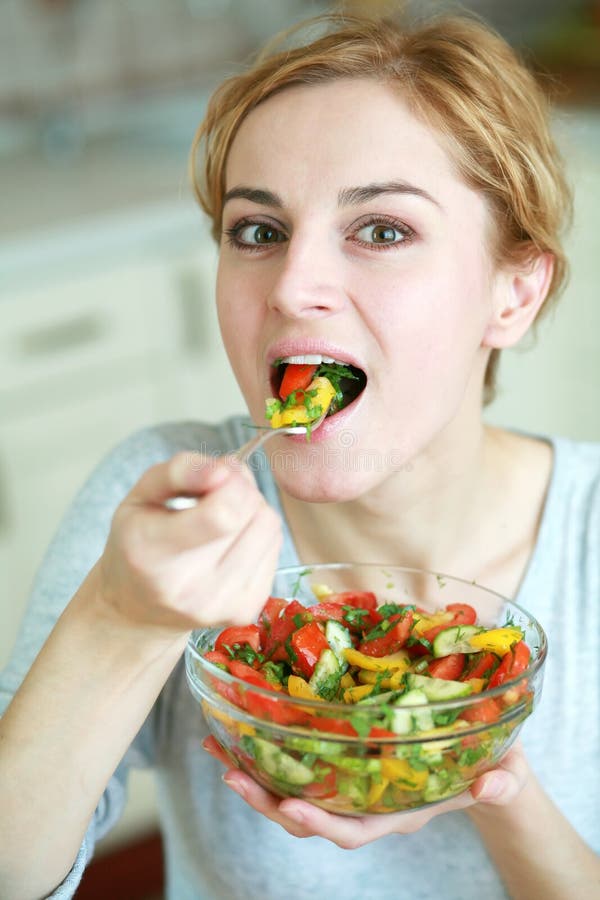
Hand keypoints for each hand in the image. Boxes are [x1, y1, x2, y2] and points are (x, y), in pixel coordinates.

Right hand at [95, 452, 281, 633]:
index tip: (215, 475)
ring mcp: (220, 604)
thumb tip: (224, 469)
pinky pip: (275, 547)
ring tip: (222, 518)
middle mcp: (189, 588)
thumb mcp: (141, 495)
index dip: (229, 481)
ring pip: (270, 527)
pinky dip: (258, 534)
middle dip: (240, 490)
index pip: (222, 514)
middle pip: (252, 514)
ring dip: (252, 511)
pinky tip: (231, 542)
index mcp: (152, 553)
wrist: (139, 608)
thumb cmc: (139, 544)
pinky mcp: (245, 611)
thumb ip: (179, 471)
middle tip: (215, 496)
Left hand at [203, 736, 528, 847]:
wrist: (487, 766)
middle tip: (231, 774)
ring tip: (220, 750)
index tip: (288, 806)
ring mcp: (355, 785)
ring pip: (297, 792)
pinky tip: (246, 731)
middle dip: (268, 799)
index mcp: (400, 810)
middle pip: (310, 815)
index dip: (320, 822)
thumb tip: (494, 784)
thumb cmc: (495, 769)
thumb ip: (502, 783)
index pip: (353, 828)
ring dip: (257, 775)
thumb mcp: (505, 774)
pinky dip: (271, 752)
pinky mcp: (348, 761)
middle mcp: (369, 803)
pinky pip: (303, 765)